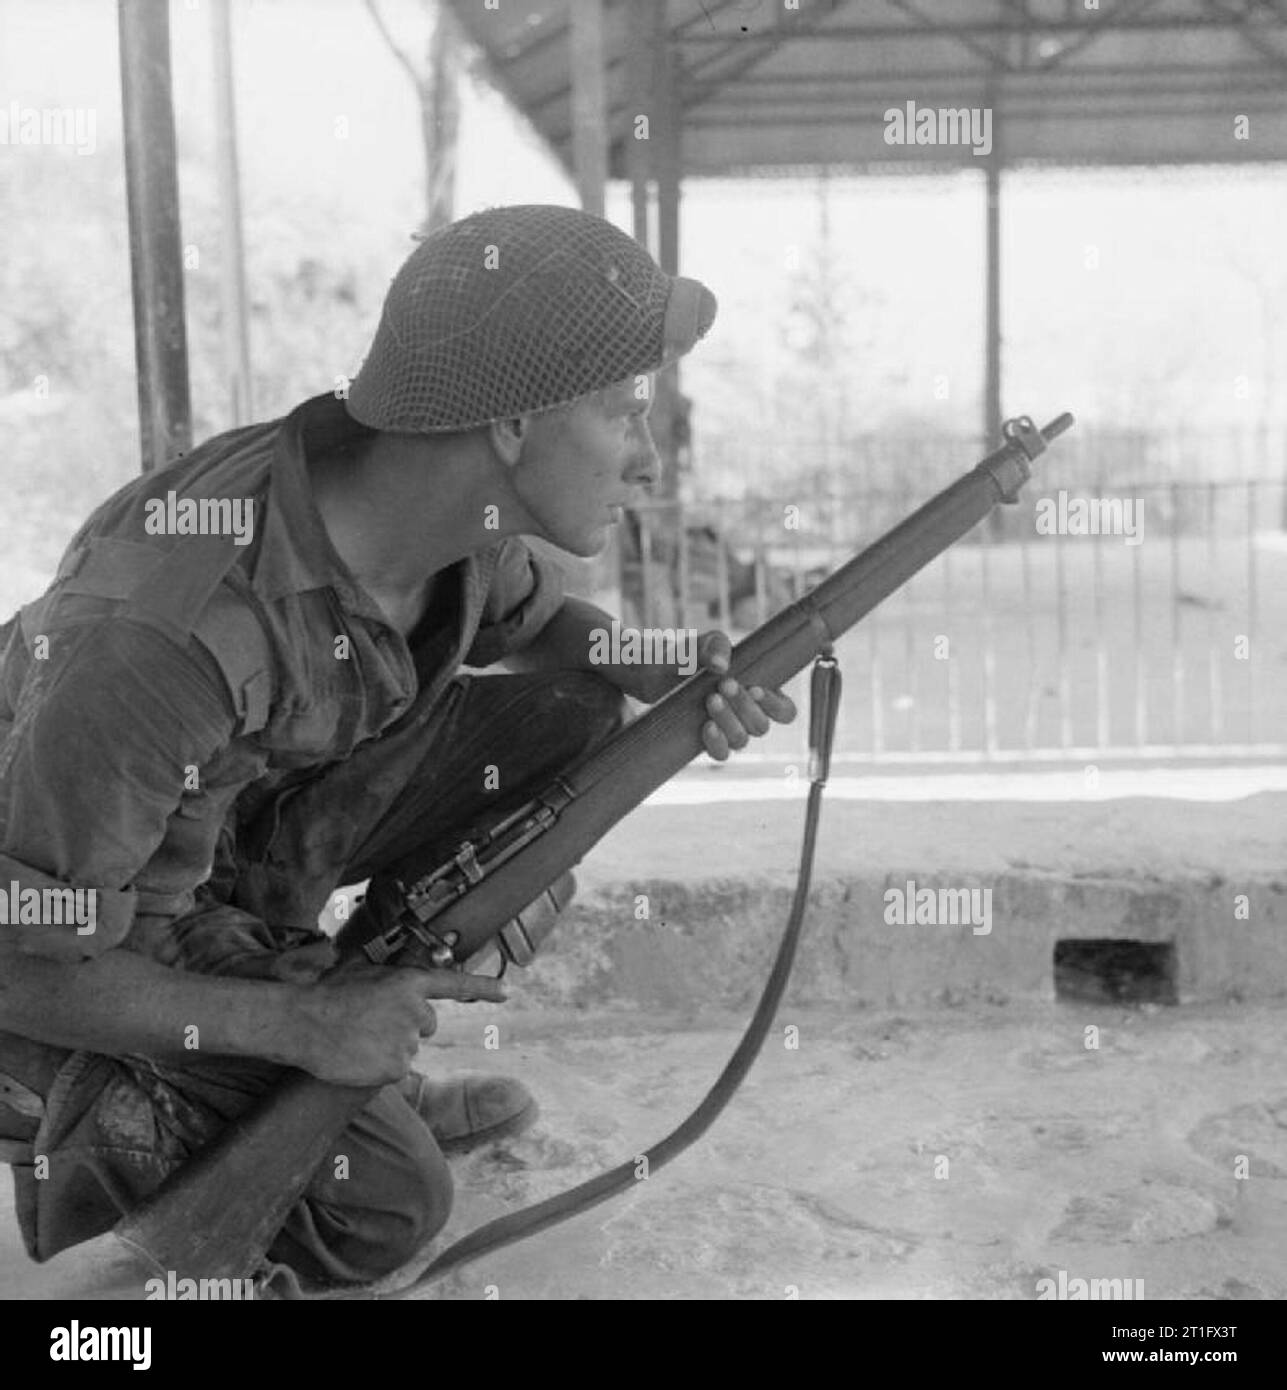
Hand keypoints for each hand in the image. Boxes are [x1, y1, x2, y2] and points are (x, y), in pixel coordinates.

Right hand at [292, 963, 505, 1085]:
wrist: (303, 1022)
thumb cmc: (326, 994)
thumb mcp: (361, 970)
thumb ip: (387, 977)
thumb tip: (394, 974)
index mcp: (409, 982)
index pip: (455, 985)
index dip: (483, 987)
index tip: (507, 991)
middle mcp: (416, 1010)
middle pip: (426, 1024)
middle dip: (406, 1026)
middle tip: (373, 1024)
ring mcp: (408, 1040)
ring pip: (408, 1048)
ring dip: (389, 1047)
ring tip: (358, 1039)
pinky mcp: (397, 1067)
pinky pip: (395, 1070)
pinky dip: (380, 1068)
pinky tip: (359, 1057)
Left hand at [695, 631, 796, 759]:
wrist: (654, 674)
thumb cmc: (688, 658)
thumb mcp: (702, 645)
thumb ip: (714, 645)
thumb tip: (721, 665)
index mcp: (759, 694)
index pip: (785, 712)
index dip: (776, 706)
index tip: (755, 688)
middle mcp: (747, 717)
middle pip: (761, 726)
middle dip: (744, 706)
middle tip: (724, 684)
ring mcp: (727, 731)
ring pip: (742, 740)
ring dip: (729, 721)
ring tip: (711, 699)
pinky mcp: (708, 741)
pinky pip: (721, 754)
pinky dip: (716, 742)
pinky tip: (707, 726)